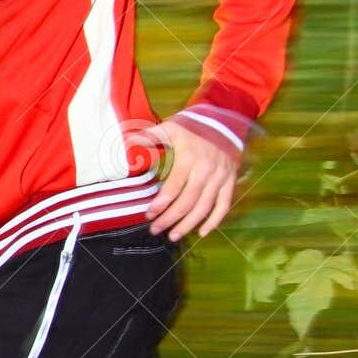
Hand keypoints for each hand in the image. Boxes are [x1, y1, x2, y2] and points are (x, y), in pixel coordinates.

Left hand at [143, 117, 239, 240]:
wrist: (223, 121)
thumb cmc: (192, 127)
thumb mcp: (170, 127)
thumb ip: (149, 136)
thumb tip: (127, 142)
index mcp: (190, 158)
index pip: (173, 188)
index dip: (160, 204)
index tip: (149, 215)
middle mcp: (206, 170)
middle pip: (187, 202)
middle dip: (170, 219)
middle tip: (156, 230)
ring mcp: (220, 177)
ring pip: (204, 207)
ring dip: (188, 224)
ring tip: (174, 236)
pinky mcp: (229, 181)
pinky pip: (223, 205)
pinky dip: (214, 221)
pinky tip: (202, 232)